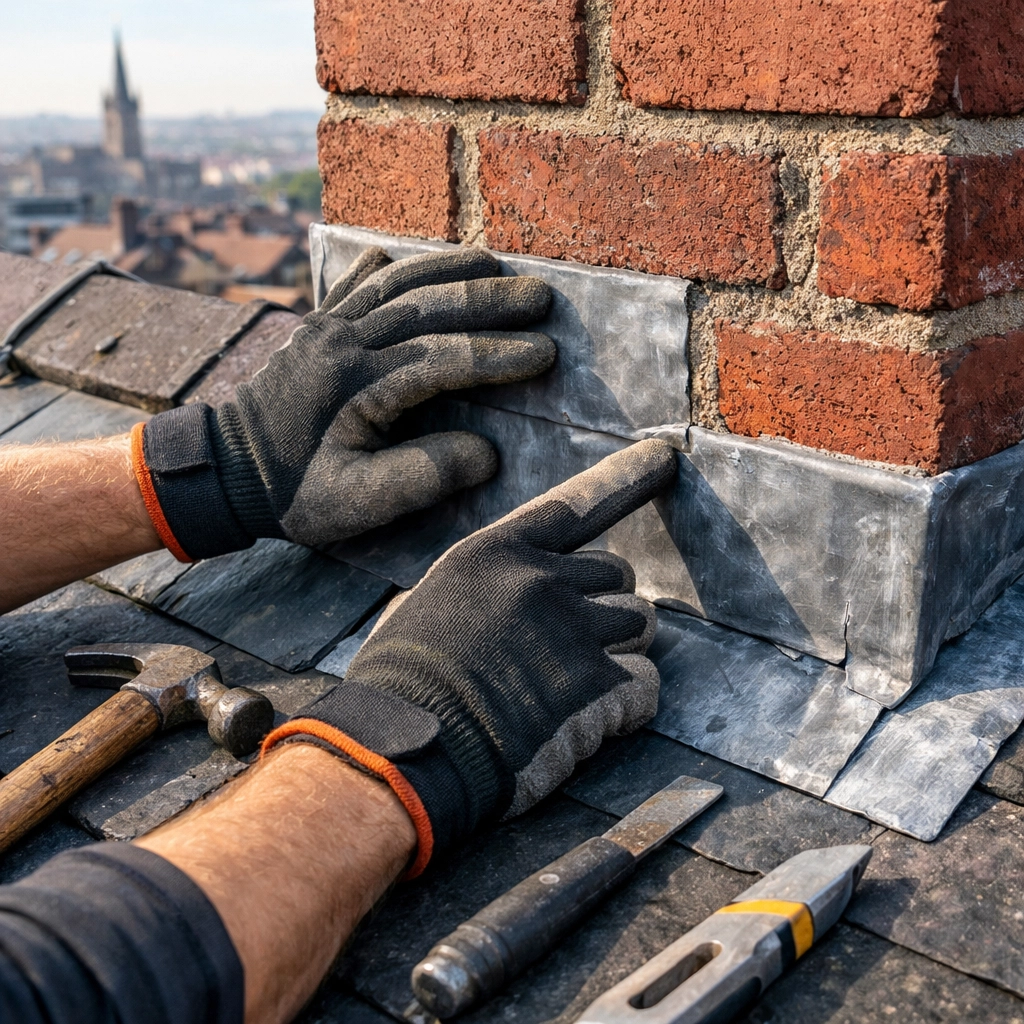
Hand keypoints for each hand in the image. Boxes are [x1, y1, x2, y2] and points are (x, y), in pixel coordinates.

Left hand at [132, 247, 553, 559]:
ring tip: (497, 266)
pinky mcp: (315, 325)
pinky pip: (357, 282)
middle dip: (490, 301)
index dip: (498, 356)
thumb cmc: (294, 495)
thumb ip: (422, 478)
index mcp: (357, 385)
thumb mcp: (357, 504)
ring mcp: (326, 327)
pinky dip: (390, 266)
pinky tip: (408, 256)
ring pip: (398, 284)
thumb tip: (487, 454)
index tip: (546, 354)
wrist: (224, 471)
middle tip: (543, 297)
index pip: (443, 359)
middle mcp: (343, 343)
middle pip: (428, 307)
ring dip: (450, 270)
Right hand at [261, 440, 676, 874]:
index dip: (623, 479)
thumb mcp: (423, 607)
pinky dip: (627, 704)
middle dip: (605, 603)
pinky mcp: (597, 688)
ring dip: (619, 651)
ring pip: (640, 623)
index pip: (574, 505)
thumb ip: (477, 586)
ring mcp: (574, 631)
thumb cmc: (400, 687)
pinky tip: (588, 722)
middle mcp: (542, 580)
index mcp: (497, 554)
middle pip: (617, 573)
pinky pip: (645, 682)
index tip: (663, 459)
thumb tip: (499, 592)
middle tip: (575, 643)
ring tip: (577, 685)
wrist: (403, 753)